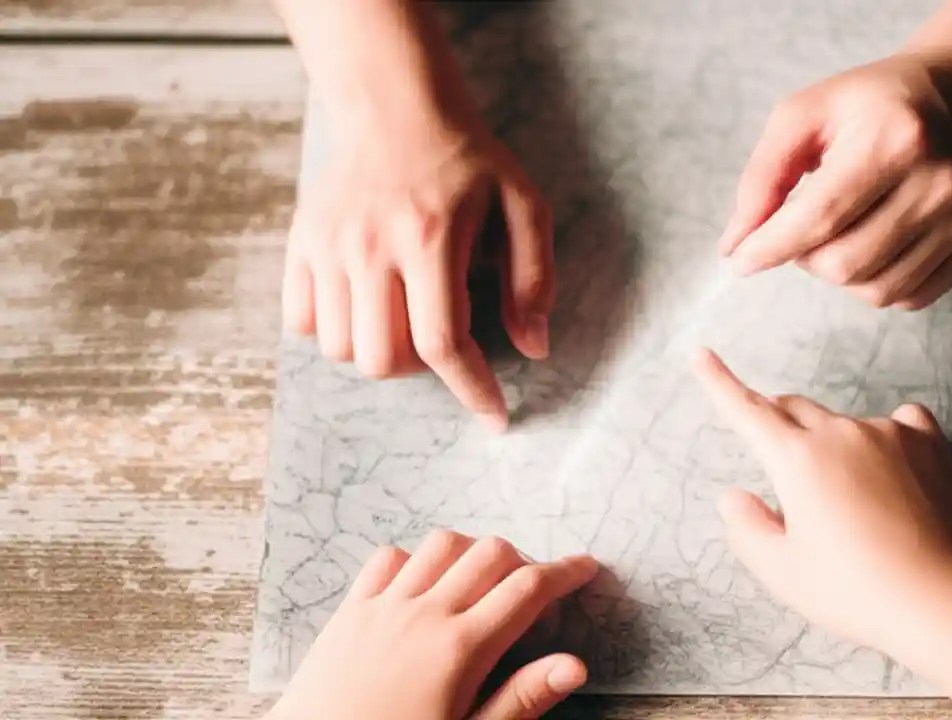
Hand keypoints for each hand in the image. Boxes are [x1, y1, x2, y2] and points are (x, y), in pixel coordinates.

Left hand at [268, 533, 597, 719]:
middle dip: (524, 560)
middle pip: (491, 554)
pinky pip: (389, 558)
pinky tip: (425, 584)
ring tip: (484, 582)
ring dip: (473, 552)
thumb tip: (575, 666)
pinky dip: (417, 558)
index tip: (586, 567)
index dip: (566, 572)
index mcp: (460, 649)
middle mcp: (424, 615)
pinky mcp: (350, 610)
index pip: (528, 589)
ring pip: (443, 544)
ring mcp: (383, 607)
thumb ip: (521, 699)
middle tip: (536, 589)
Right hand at [283, 122, 552, 430]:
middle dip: (423, 370)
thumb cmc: (470, 164)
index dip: (472, 391)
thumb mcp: (524, 207)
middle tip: (442, 339)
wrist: (398, 110)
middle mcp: (371, 247)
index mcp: (431, 239)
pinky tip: (367, 305)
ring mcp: (328, 246)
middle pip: (384, 360)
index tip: (495, 418)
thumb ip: (535, 279)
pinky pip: (303, 324)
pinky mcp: (300, 244)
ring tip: (405, 318)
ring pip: (342, 350)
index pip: (443, 344)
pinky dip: (336, 331)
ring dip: (380, 352)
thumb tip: (535, 348)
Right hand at [693, 349, 951, 654]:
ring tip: (852, 504)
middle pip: (794, 410)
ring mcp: (888, 432)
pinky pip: (901, 422)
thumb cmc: (854, 590)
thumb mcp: (782, 571)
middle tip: (779, 459)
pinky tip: (895, 470)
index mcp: (796, 459)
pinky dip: (889, 438)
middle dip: (777, 422)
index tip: (701, 355)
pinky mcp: (929, 443)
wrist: (940, 598)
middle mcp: (840, 432)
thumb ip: (747, 528)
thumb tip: (734, 497)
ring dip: (835, 446)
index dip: (719, 382)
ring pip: (845, 424)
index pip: (747, 410)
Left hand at [720, 49, 951, 309]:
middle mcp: (940, 181)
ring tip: (836, 233)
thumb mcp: (806, 113)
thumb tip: (736, 243)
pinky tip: (870, 245)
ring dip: (837, 273)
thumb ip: (763, 176)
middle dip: (803, 257)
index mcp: (896, 137)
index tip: (739, 259)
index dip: (768, 247)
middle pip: (844, 264)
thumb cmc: (874, 103)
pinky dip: (874, 284)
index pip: (819, 217)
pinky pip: (908, 297)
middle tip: (799, 229)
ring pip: (874, 290)